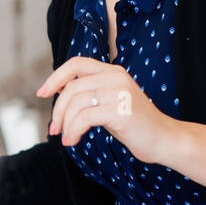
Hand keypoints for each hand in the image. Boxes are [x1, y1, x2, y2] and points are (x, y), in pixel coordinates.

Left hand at [37, 56, 180, 164]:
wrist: (164, 139)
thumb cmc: (134, 124)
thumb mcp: (108, 102)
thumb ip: (88, 94)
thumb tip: (57, 92)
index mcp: (112, 71)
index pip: (76, 63)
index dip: (55, 76)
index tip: (42, 93)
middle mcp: (116, 77)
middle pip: (72, 87)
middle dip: (58, 110)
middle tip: (54, 129)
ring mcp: (120, 92)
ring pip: (76, 103)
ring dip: (65, 124)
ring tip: (66, 139)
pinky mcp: (122, 110)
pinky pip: (85, 118)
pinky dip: (74, 130)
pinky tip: (73, 141)